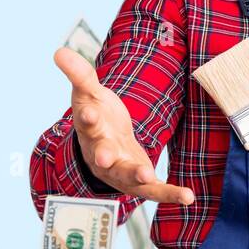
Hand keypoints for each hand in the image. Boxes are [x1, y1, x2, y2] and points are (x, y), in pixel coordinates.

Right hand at [53, 47, 193, 205]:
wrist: (105, 144)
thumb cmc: (98, 116)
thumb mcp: (90, 93)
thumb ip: (80, 74)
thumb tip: (59, 51)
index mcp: (90, 129)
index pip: (86, 123)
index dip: (87, 118)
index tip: (88, 114)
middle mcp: (102, 152)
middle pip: (101, 154)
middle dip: (103, 156)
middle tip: (103, 158)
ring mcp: (120, 168)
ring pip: (127, 175)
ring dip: (136, 176)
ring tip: (148, 176)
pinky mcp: (139, 180)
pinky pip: (154, 190)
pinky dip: (170, 193)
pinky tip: (188, 197)